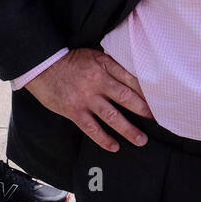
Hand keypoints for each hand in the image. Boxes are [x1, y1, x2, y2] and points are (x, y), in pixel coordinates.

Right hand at [27, 48, 152, 152]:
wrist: (42, 65)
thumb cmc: (70, 60)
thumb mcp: (94, 55)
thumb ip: (111, 65)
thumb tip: (132, 75)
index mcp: (105, 65)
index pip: (131, 79)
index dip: (145, 91)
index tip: (158, 99)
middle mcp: (98, 82)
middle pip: (126, 98)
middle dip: (143, 110)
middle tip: (156, 119)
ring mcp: (86, 98)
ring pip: (112, 117)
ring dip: (129, 130)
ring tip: (141, 140)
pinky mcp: (74, 111)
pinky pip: (92, 129)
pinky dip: (104, 139)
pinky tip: (114, 147)